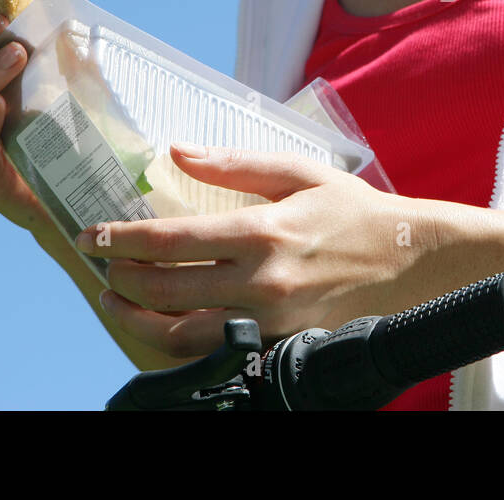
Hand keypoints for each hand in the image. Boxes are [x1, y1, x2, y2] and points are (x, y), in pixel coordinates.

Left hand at [75, 145, 433, 358]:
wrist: (411, 261)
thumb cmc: (354, 211)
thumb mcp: (298, 172)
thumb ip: (234, 163)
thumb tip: (177, 151)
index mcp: (263, 231)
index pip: (171, 242)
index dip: (123, 239)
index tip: (93, 234)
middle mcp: (262, 282)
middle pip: (166, 293)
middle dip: (121, 279)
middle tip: (100, 265)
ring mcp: (271, 321)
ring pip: (182, 336)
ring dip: (138, 321)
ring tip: (116, 300)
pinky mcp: (280, 345)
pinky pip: (214, 353)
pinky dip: (177, 343)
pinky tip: (161, 324)